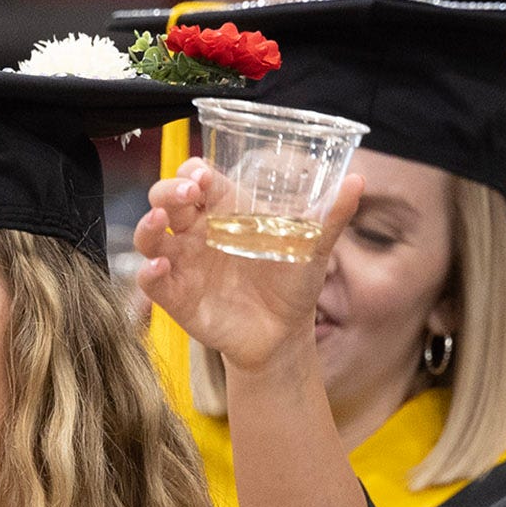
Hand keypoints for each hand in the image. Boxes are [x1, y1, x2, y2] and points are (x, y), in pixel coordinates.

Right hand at [135, 163, 362, 376]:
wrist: (284, 335)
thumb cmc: (292, 282)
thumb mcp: (314, 246)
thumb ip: (331, 214)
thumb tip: (358, 179)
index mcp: (225, 210)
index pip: (195, 178)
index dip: (192, 172)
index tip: (203, 176)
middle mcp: (198, 232)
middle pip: (166, 199)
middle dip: (168, 190)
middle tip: (188, 194)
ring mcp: (184, 264)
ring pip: (149, 235)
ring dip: (147, 225)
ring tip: (159, 222)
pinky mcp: (176, 297)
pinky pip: (151, 281)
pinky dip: (148, 272)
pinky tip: (160, 266)